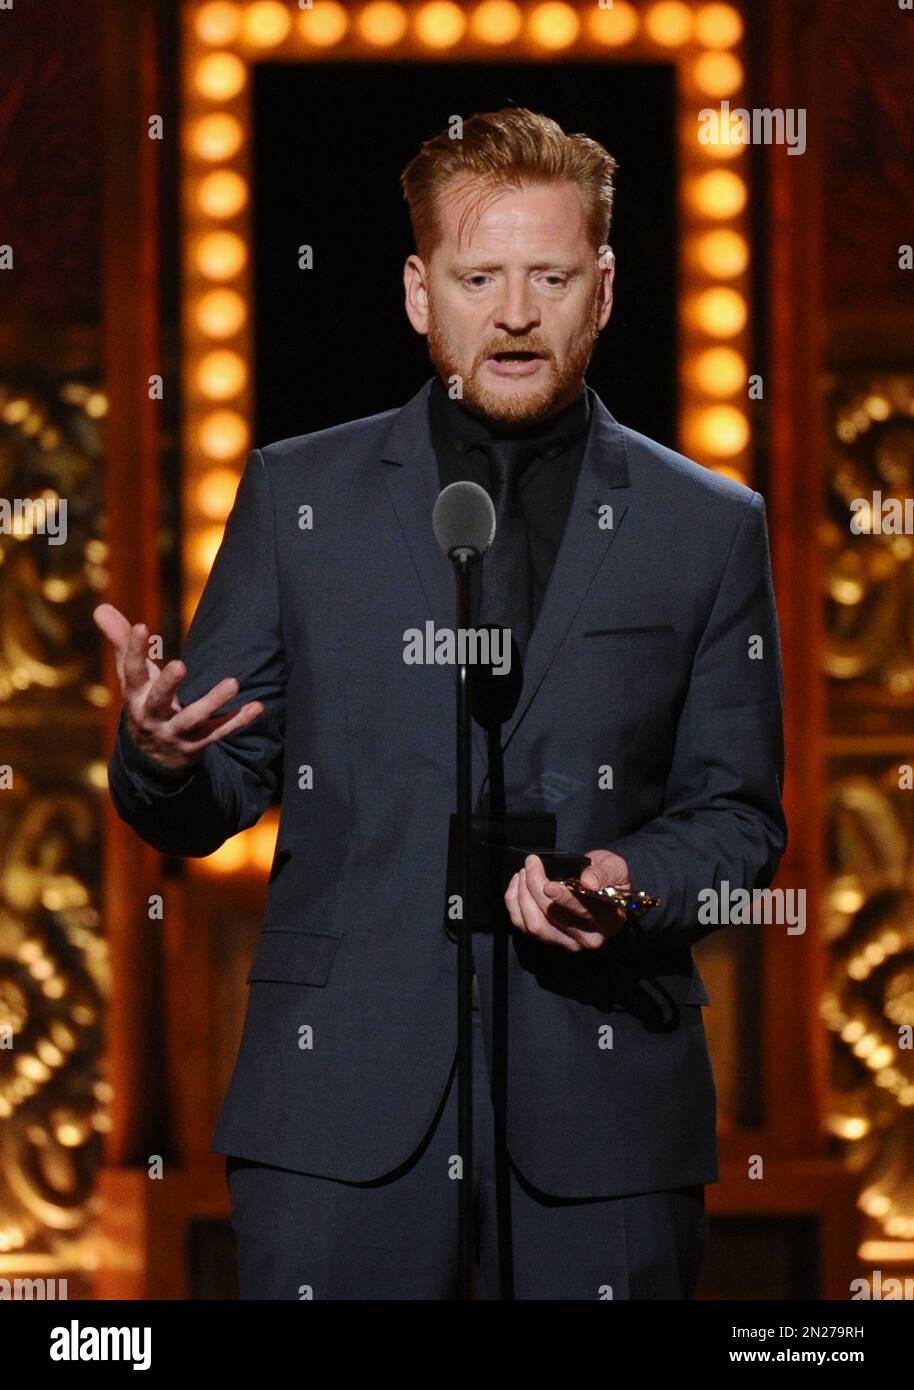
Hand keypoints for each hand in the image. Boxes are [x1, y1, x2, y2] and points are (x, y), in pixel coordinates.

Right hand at [93, 602, 264, 772]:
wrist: (152, 757)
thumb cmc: (144, 702)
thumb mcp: (132, 677)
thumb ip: (121, 642)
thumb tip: (100, 608)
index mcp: (135, 696)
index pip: (131, 672)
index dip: (134, 650)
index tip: (142, 626)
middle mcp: (152, 716)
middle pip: (159, 700)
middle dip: (168, 684)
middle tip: (180, 665)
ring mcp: (176, 732)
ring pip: (193, 719)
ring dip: (213, 702)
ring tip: (233, 683)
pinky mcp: (197, 744)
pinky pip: (219, 733)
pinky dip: (238, 721)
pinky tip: (257, 707)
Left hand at [504, 849, 631, 952]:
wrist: (602, 892)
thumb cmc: (609, 879)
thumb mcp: (615, 868)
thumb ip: (605, 873)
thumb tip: (588, 881)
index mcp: (607, 922)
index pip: (583, 912)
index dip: (563, 899)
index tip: (548, 884)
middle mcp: (587, 939)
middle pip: (552, 917)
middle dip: (535, 886)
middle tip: (531, 863)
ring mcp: (565, 942)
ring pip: (534, 925)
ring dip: (522, 895)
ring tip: (523, 872)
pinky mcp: (547, 939)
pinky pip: (523, 925)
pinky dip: (514, 903)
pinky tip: (517, 884)